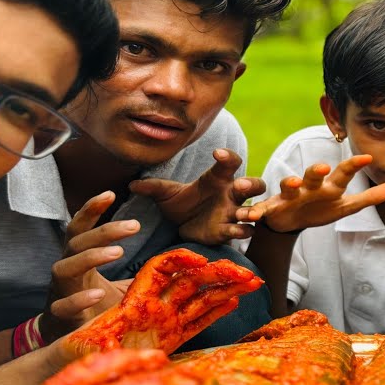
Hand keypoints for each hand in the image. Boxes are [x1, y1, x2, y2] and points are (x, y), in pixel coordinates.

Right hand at [41, 192, 136, 343]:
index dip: (92, 209)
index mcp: (79, 258)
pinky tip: (99, 293)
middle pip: (77, 242)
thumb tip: (180, 264)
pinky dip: (80, 299)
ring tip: (118, 252)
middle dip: (104, 231)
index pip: (81, 228)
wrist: (70, 340)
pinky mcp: (58, 316)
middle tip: (134, 226)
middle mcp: (66, 270)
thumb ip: (146, 274)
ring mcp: (59, 292)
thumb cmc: (99, 307)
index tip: (110, 193)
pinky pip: (63, 305)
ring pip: (64, 267)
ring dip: (90, 257)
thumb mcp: (125, 287)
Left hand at [60, 248, 263, 359]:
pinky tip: (235, 303)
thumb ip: (103, 346)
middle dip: (219, 273)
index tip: (200, 261)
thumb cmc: (78, 354)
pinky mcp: (170, 339)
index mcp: (134, 303)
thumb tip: (119, 350)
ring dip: (226, 289)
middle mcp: (153, 307)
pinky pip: (196, 322)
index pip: (159, 270)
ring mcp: (163, 322)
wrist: (75, 367)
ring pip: (200, 299)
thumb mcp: (86, 347)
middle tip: (246, 272)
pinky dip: (216, 312)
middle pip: (190, 281)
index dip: (180, 260)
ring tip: (253, 283)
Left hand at [130, 148, 264, 243]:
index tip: (217, 153)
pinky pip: (242, 231)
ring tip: (245, 214)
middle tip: (242, 186)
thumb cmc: (180, 204)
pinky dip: (242, 231)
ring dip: (252, 211)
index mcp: (217, 179)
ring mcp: (232, 213)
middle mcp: (230, 194)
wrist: (182, 227)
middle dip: (251, 184)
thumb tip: (132, 184)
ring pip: (253, 209)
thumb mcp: (164, 194)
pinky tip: (236, 231)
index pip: (230, 163)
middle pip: (253, 184)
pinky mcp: (228, 231)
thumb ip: (151, 187)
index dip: (227, 156)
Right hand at [238, 154, 384, 233]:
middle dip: (316, 171)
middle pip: (313, 176)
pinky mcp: (272, 209)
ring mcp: (289, 196)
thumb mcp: (346, 206)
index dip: (354, 165)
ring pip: (288, 187)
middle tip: (323, 166)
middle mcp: (309, 187)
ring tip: (292, 183)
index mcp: (328, 187)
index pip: (343, 174)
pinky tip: (251, 217)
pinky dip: (256, 212)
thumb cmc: (320, 209)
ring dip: (289, 183)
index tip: (367, 157)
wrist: (290, 222)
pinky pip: (263, 210)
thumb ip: (370, 197)